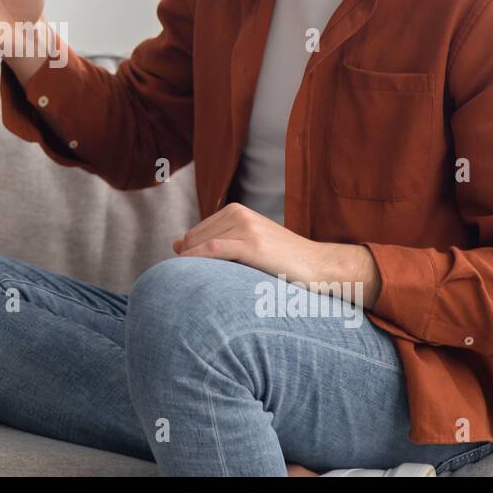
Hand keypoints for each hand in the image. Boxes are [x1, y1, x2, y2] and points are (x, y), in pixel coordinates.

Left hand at [171, 201, 321, 284]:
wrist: (319, 266)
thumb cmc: (282, 260)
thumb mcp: (246, 243)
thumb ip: (213, 240)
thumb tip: (174, 244)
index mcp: (236, 210)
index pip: (197, 231)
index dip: (186, 251)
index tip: (182, 270)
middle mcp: (240, 214)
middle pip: (197, 236)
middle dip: (185, 257)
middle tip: (181, 279)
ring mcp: (247, 227)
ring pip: (203, 242)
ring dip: (189, 261)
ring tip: (185, 282)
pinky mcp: (253, 244)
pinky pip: (214, 249)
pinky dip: (197, 259)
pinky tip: (189, 271)